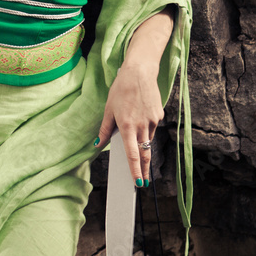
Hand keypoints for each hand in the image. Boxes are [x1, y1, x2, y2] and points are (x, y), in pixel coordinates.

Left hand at [95, 61, 164, 186]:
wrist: (139, 72)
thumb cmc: (121, 89)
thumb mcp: (108, 109)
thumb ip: (104, 129)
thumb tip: (97, 144)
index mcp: (127, 126)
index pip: (132, 154)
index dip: (135, 171)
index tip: (138, 183)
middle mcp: (142, 126)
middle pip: (144, 153)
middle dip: (144, 169)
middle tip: (144, 182)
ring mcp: (153, 121)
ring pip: (147, 139)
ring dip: (142, 144)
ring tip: (135, 134)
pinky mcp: (159, 115)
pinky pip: (152, 127)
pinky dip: (146, 129)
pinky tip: (140, 116)